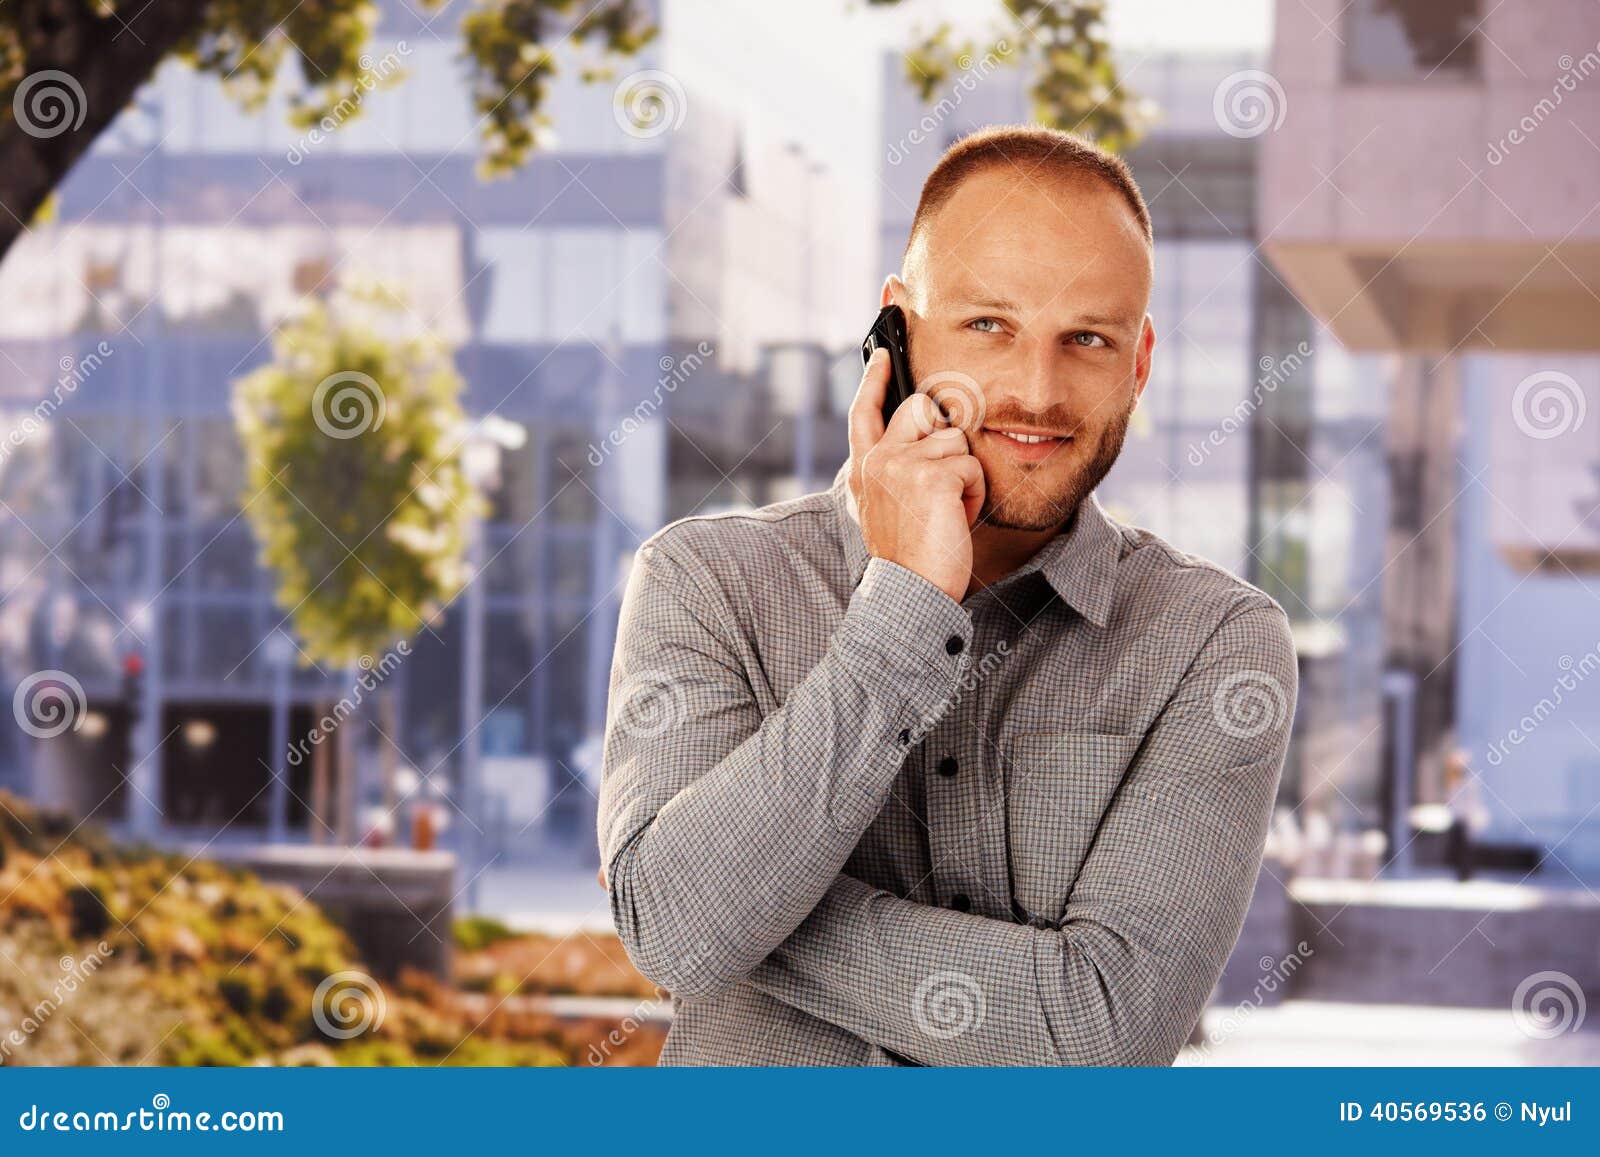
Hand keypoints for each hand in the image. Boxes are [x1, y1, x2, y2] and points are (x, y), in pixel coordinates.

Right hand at [848, 348, 983, 602]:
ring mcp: (902, 466)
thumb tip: (925, 432)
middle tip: (943, 478)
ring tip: (948, 510)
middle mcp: (877, 462)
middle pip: (921, 409)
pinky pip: (971, 464)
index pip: (864, 412)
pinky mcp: (932, 477)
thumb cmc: (910, 556)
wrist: (911, 591)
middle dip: (943, 436)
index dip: (874, 380)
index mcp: (864, 470)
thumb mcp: (887, 508)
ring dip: (964, 475)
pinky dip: (974, 492)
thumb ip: (893, 470)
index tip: (882, 355)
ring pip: (955, 440)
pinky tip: (957, 517)